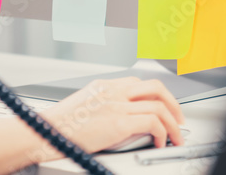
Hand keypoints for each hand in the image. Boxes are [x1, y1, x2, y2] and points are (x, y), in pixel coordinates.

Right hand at [39, 77, 185, 154]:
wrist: (46, 132)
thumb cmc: (60, 125)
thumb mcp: (84, 106)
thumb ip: (104, 105)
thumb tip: (122, 118)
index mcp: (104, 85)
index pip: (139, 83)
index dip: (158, 96)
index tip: (165, 109)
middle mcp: (112, 91)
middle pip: (155, 86)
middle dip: (173, 104)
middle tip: (178, 120)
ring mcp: (116, 105)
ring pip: (159, 105)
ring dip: (173, 124)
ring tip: (174, 137)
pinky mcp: (118, 122)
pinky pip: (153, 122)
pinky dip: (162, 133)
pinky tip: (158, 142)